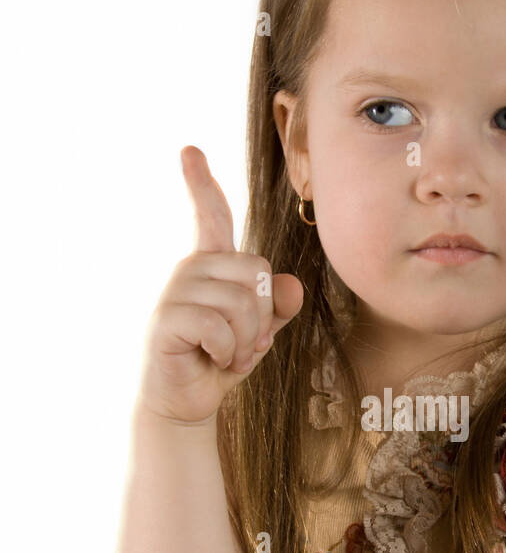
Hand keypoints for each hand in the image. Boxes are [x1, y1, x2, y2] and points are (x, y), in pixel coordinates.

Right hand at [137, 146, 303, 424]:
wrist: (187, 401)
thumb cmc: (221, 359)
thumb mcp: (260, 331)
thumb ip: (278, 305)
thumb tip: (291, 285)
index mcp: (212, 264)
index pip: (210, 216)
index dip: (201, 184)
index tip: (189, 150)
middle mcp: (190, 269)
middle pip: (256, 270)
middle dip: (263, 316)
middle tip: (246, 343)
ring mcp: (175, 292)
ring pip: (241, 302)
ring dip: (247, 340)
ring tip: (230, 355)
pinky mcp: (167, 320)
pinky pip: (218, 326)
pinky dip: (229, 351)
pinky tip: (214, 359)